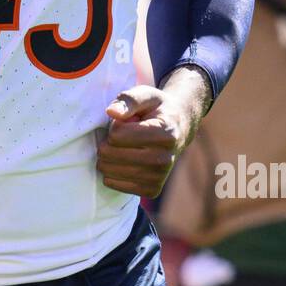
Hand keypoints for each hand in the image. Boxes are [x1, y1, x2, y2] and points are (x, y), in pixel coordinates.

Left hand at [96, 72, 208, 197]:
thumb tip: (112, 112)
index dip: (114, 125)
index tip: (127, 122)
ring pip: (108, 171)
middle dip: (107, 141)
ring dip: (107, 157)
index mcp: (165, 133)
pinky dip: (111, 172)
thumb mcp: (146, 95)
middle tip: (121, 136)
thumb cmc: (157, 109)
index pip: (116, 134)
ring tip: (123, 147)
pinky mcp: (151, 190)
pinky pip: (112, 183)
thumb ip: (129, 99)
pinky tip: (123, 162)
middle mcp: (164, 159)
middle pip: (110, 154)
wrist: (178, 130)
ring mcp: (158, 177)